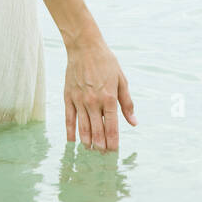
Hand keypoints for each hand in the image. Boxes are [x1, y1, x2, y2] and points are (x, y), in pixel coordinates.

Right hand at [64, 37, 136, 151]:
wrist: (84, 46)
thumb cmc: (106, 62)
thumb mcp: (121, 80)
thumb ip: (127, 103)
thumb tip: (133, 123)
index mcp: (109, 98)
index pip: (112, 127)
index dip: (113, 142)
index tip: (114, 151)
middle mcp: (94, 102)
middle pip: (97, 131)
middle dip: (101, 146)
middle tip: (103, 155)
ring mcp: (79, 100)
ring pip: (83, 128)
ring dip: (87, 142)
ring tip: (91, 150)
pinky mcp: (68, 97)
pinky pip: (69, 119)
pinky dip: (70, 132)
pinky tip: (73, 141)